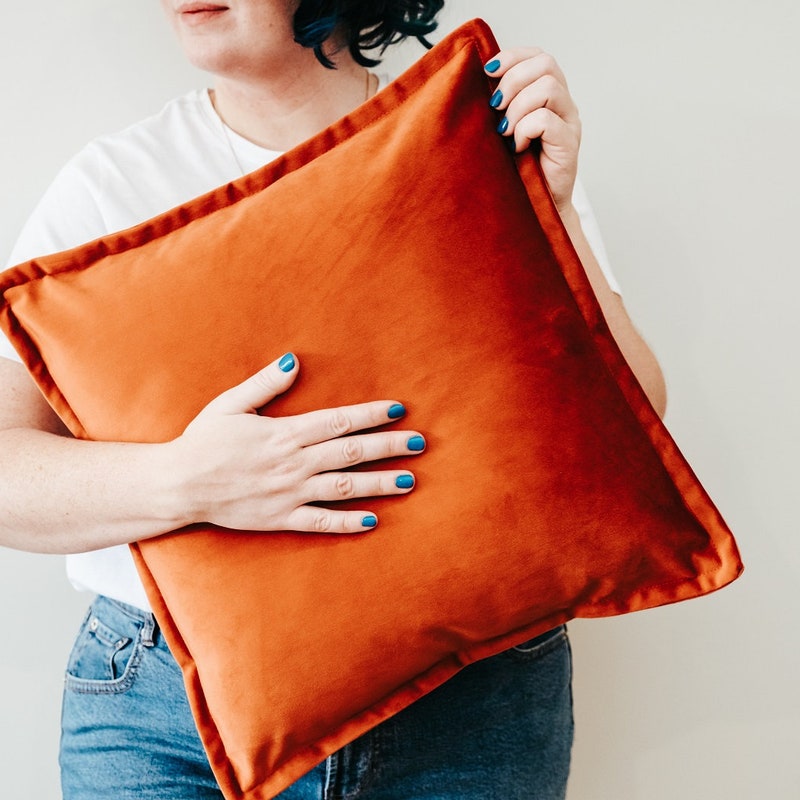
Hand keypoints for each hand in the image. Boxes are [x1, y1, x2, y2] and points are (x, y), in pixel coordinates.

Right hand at [171, 353, 422, 533]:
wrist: (178, 484)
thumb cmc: (203, 440)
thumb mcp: (230, 404)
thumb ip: (266, 384)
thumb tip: (296, 360)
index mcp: (284, 433)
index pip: (338, 421)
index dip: (370, 415)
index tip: (398, 409)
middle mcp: (292, 463)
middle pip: (350, 453)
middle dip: (388, 447)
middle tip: (419, 444)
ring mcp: (288, 493)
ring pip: (343, 487)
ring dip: (378, 484)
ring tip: (409, 481)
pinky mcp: (280, 518)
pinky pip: (319, 521)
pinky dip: (345, 522)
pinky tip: (371, 520)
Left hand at [485, 48, 580, 213]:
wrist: (534, 207)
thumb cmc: (517, 169)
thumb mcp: (503, 130)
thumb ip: (500, 105)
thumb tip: (476, 82)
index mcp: (549, 95)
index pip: (538, 56)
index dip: (513, 57)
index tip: (488, 71)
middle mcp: (564, 104)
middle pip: (545, 64)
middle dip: (512, 81)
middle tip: (495, 107)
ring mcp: (569, 122)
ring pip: (547, 88)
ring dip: (518, 108)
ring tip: (505, 132)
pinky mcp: (569, 143)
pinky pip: (545, 120)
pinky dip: (524, 130)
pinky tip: (517, 147)